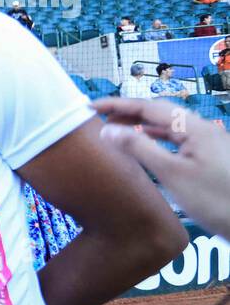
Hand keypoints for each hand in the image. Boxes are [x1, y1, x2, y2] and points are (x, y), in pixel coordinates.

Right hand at [94, 97, 229, 238]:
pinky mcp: (209, 156)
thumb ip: (139, 148)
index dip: (118, 105)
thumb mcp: (171, 174)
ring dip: (142, 124)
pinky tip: (145, 143)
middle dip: (129, 111)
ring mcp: (208, 142)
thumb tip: (107, 129)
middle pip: (160, 112)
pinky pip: (177, 138)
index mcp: (194, 127)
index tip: (91, 106)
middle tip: (100, 117)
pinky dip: (156, 137)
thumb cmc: (214, 200)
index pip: (150, 107)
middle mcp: (202, 129)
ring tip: (116, 128)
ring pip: (169, 125)